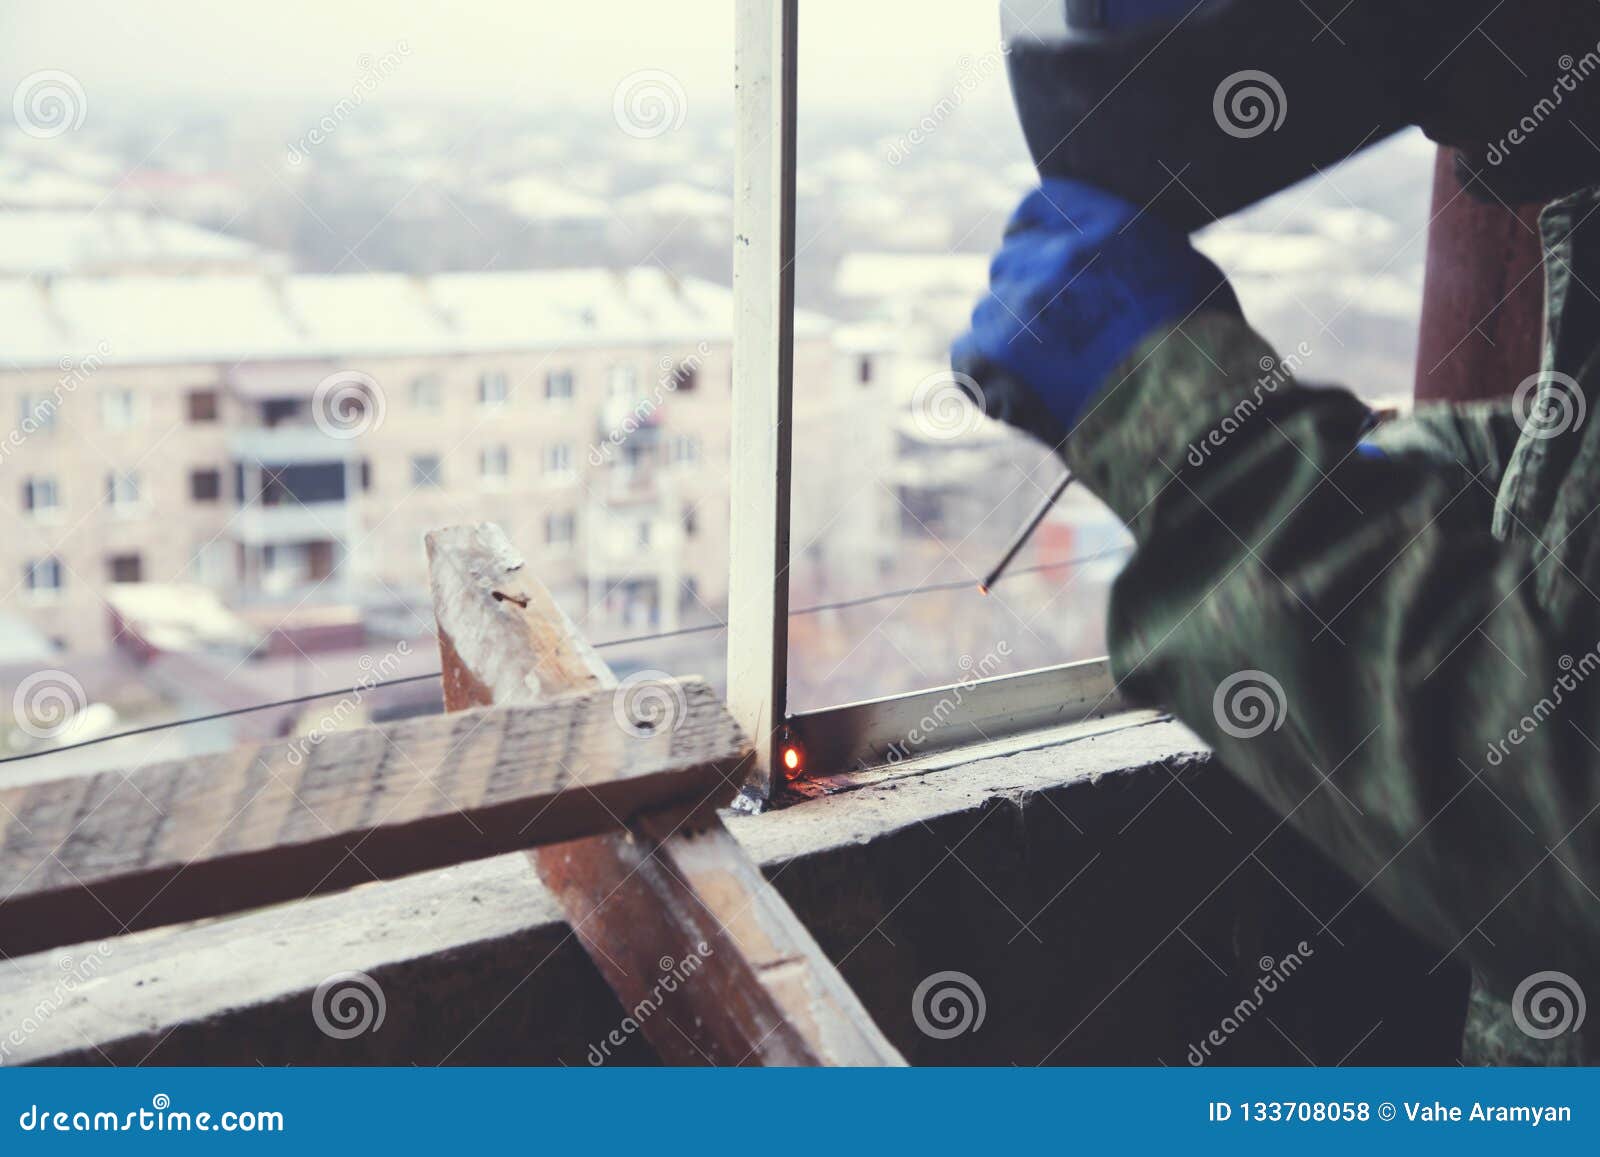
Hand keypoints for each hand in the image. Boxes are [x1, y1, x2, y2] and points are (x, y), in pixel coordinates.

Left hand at [951, 178, 1238, 449]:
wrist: (1181, 415)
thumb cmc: (1202, 356)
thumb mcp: (1181, 277)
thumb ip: (1130, 258)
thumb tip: (1111, 270)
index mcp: (1104, 223)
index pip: (1036, 210)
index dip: (1033, 239)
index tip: (1037, 262)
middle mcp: (1055, 253)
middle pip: (1010, 264)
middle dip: (1027, 297)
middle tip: (1055, 340)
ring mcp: (1020, 302)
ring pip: (990, 312)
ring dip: (1011, 340)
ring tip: (1052, 380)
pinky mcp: (993, 351)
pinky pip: (968, 354)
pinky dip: (988, 375)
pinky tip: (1021, 396)